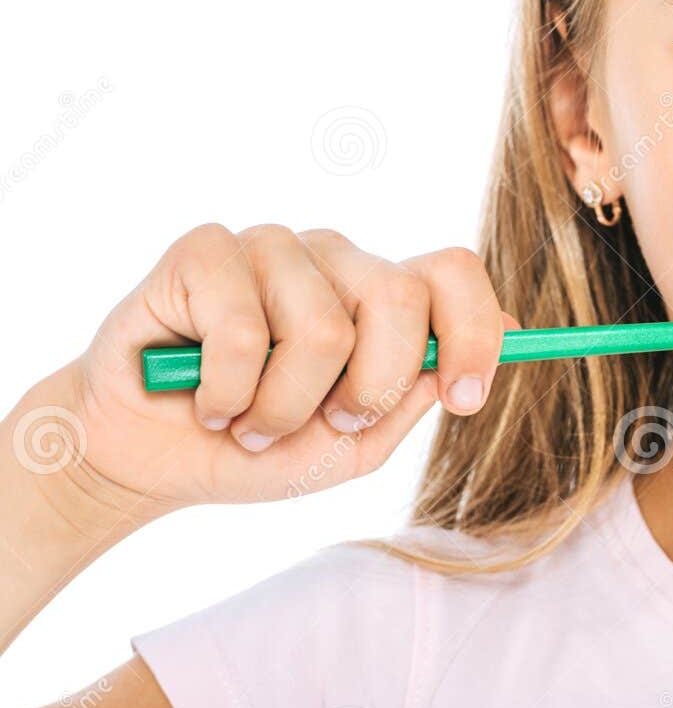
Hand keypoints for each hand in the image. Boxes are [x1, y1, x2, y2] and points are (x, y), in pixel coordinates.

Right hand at [35, 224, 515, 526]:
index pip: (454, 274)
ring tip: (249, 419)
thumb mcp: (354, 443)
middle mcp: (334, 260)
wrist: (149, 459)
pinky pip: (245, 330)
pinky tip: (205, 396)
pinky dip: (227, 392)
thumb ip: (414, 395)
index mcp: (380, 295)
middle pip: (402, 297)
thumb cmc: (257, 445)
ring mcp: (271, 247)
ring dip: (284, 407)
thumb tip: (488, 339)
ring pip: (323, 329)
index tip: (467, 399)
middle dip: (371, 387)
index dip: (476, 333)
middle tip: (327, 423)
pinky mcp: (204, 250)